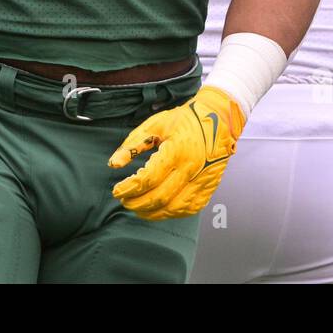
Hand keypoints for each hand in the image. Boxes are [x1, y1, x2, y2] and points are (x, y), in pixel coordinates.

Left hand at [108, 85, 244, 220]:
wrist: (219, 119)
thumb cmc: (185, 120)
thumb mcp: (155, 125)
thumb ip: (132, 144)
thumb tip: (113, 164)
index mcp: (177, 150)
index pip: (148, 178)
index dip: (129, 188)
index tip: (117, 190)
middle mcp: (192, 168)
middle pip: (159, 197)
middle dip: (137, 203)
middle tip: (124, 201)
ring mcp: (202, 180)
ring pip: (174, 208)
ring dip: (152, 213)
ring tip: (137, 208)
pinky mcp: (209, 187)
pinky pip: (189, 209)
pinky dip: (171, 213)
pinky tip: (159, 209)